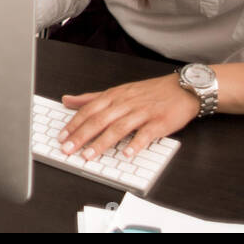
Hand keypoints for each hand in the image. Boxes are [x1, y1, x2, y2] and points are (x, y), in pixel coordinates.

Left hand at [57, 74, 199, 160]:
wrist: (182, 88)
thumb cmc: (148, 92)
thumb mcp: (117, 91)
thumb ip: (91, 98)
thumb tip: (67, 100)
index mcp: (114, 96)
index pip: (89, 109)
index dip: (74, 123)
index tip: (62, 137)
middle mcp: (126, 103)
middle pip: (100, 119)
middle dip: (82, 135)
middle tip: (69, 149)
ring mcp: (142, 112)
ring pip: (119, 127)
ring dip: (103, 142)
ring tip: (90, 155)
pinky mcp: (159, 122)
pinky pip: (146, 134)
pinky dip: (136, 144)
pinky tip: (127, 154)